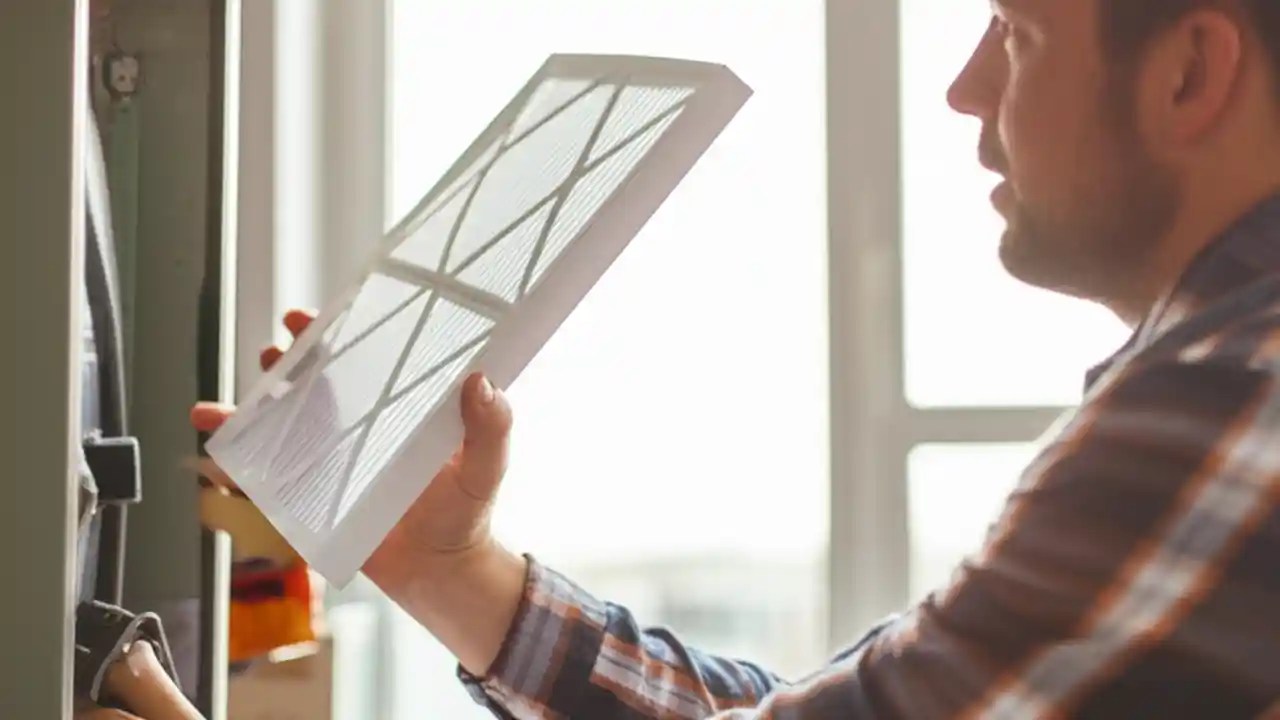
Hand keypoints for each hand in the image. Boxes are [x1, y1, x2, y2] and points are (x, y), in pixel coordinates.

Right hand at [190, 309, 525, 673]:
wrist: (443, 574)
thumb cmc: (468, 516)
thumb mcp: (486, 468)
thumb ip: (492, 428)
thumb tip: (483, 383)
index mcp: (401, 410)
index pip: (367, 359)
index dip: (340, 334)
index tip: (319, 317)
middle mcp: (362, 429)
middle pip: (317, 384)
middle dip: (289, 362)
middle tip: (276, 350)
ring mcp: (334, 463)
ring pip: (285, 425)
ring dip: (251, 408)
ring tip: (222, 405)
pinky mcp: (314, 499)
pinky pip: (270, 479)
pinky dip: (238, 465)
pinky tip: (215, 452)